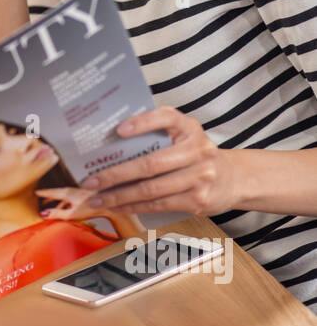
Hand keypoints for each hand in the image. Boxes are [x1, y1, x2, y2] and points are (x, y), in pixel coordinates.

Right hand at [34, 187, 110, 220]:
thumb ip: (58, 214)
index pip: (51, 192)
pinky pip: (70, 199)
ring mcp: (78, 193)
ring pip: (64, 197)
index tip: (36, 192)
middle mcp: (72, 191)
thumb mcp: (71, 214)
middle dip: (48, 197)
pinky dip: (64, 203)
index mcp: (67, 193)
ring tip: (50, 207)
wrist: (108, 205)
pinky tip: (64, 210)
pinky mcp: (84, 197)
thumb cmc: (92, 208)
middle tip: (40, 199)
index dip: (43, 193)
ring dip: (56, 201)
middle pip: (57, 194)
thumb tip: (45, 214)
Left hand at [40, 107, 239, 216]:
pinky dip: (133, 207)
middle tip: (90, 180)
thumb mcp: (184, 135)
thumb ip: (157, 133)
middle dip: (116, 174)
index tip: (118, 130)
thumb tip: (111, 142)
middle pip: (151, 164)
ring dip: (119, 196)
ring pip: (151, 190)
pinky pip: (157, 205)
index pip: (166, 118)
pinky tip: (115, 207)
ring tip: (95, 199)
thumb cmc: (195, 154)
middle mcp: (197, 151)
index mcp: (189, 128)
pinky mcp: (197, 201)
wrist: (234, 179)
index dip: (142, 123)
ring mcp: (199, 178)